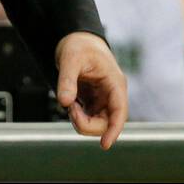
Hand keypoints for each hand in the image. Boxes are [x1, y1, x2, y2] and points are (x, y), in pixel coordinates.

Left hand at [55, 32, 127, 148]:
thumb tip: (64, 102)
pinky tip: (70, 104)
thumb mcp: (70, 59)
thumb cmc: (79, 45)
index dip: (114, 130)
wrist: (76, 39)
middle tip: (70, 109)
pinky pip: (88, 118)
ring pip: (97, 124)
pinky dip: (78, 117)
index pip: (119, 112)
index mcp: (114, 83)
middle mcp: (112, 94)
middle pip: (106, 123)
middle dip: (87, 123)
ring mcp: (103, 99)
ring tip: (69, 103)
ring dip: (81, 121)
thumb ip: (67, 80)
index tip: (105, 145)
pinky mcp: (93, 102)